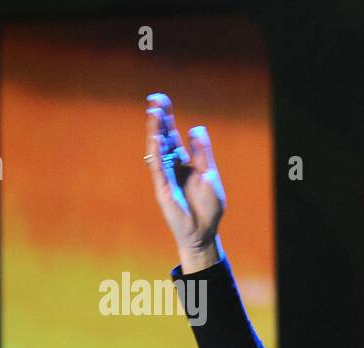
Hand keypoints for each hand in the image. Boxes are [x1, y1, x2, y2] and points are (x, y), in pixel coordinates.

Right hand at [145, 92, 225, 269]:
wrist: (204, 231)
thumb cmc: (208, 206)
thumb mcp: (209, 174)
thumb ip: (202, 153)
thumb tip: (195, 128)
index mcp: (184, 161)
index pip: (172, 135)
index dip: (167, 119)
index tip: (161, 101)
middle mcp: (172, 166)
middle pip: (162, 138)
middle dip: (158, 119)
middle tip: (154, 99)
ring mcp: (165, 176)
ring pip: (157, 150)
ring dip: (155, 131)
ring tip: (153, 113)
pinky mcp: (162, 189)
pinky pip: (158, 168)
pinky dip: (157, 154)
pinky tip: (156, 139)